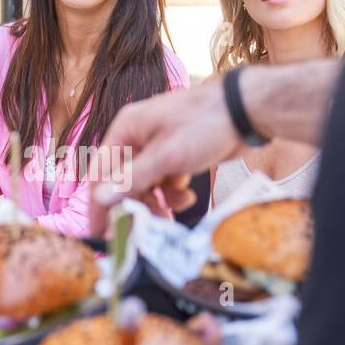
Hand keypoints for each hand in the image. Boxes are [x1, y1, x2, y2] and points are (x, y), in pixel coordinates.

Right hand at [88, 81, 241, 236]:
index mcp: (126, 130)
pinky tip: (187, 197)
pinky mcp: (176, 156)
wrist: (245, 112)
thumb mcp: (166, 156)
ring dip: (156, 203)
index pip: (100, 172)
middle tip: (143, 231)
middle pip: (124, 181)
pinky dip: (173, 194)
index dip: (99, 203)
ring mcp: (158, 147)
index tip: (100, 232)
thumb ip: (132, 179)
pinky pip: (165, 182)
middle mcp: (137, 138)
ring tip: (171, 217)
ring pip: (146, 185)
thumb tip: (100, 198)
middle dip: (134, 206)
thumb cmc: (204, 124)